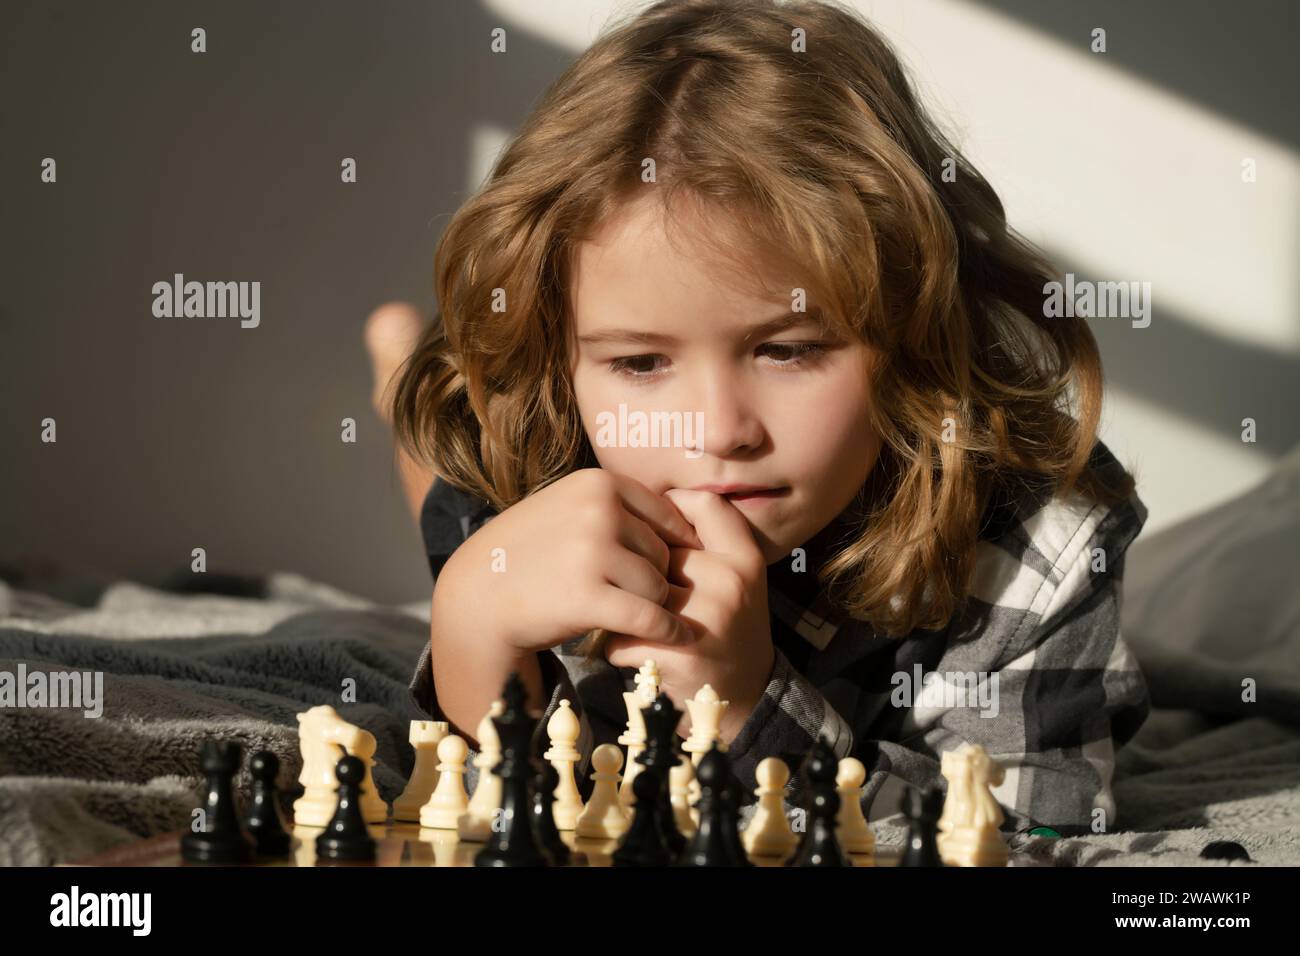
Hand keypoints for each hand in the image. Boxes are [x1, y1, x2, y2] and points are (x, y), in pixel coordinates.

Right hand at [433, 468, 702, 659]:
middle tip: (627, 597)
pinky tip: (676, 638)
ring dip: (649, 606)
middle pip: (662, 552)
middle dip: (654, 578)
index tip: (672, 566)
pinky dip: (668, 631)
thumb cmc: (530, 554)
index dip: (673, 544)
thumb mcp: (568, 508)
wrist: (478, 597)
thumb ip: (618, 506)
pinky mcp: (587, 597)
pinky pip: (649, 617)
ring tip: (619, 612)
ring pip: (657, 586)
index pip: (664, 514)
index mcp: (597, 482)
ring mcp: (592, 552)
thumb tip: (688, 517)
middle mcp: (598, 510)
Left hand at [604, 488, 774, 742]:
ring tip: (634, 621)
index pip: (701, 506)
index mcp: (745, 558)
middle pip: (656, 551)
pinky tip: (634, 652)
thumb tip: (643, 501)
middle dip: (637, 570)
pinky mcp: (679, 653)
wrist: (742, 694)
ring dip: (621, 608)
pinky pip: (622, 635)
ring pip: (632, 592)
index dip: (670, 511)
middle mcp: (730, 582)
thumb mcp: (734, 576)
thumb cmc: (727, 625)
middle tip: (638, 590)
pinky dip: (618, 646)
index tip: (652, 529)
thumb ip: (702, 540)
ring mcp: (706, 618)